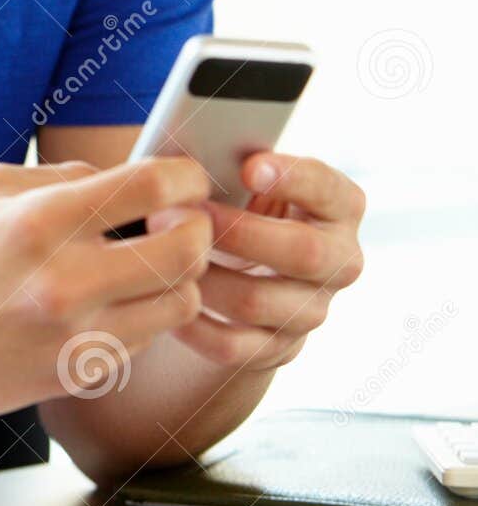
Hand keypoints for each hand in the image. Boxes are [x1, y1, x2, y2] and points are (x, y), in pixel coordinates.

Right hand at [0, 156, 214, 421]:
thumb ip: (64, 177)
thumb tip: (127, 174)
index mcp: (42, 222)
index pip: (155, 187)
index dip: (186, 177)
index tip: (184, 179)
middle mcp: (66, 283)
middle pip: (188, 251)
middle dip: (197, 228)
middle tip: (180, 221)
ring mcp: (75, 339)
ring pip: (179, 304)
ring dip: (177, 278)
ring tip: (148, 263)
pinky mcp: (76, 378)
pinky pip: (142, 341)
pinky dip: (141, 317)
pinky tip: (111, 300)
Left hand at [151, 153, 366, 371]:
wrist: (247, 266)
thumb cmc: (242, 202)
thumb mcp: (251, 179)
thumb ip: (236, 163)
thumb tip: (189, 156)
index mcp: (340, 206)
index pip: (328, 188)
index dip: (292, 177)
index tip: (248, 168)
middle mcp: (340, 260)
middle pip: (302, 252)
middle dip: (239, 233)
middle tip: (187, 216)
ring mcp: (313, 309)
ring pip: (259, 302)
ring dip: (205, 279)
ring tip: (165, 257)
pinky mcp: (280, 348)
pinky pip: (235, 346)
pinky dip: (196, 327)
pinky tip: (168, 303)